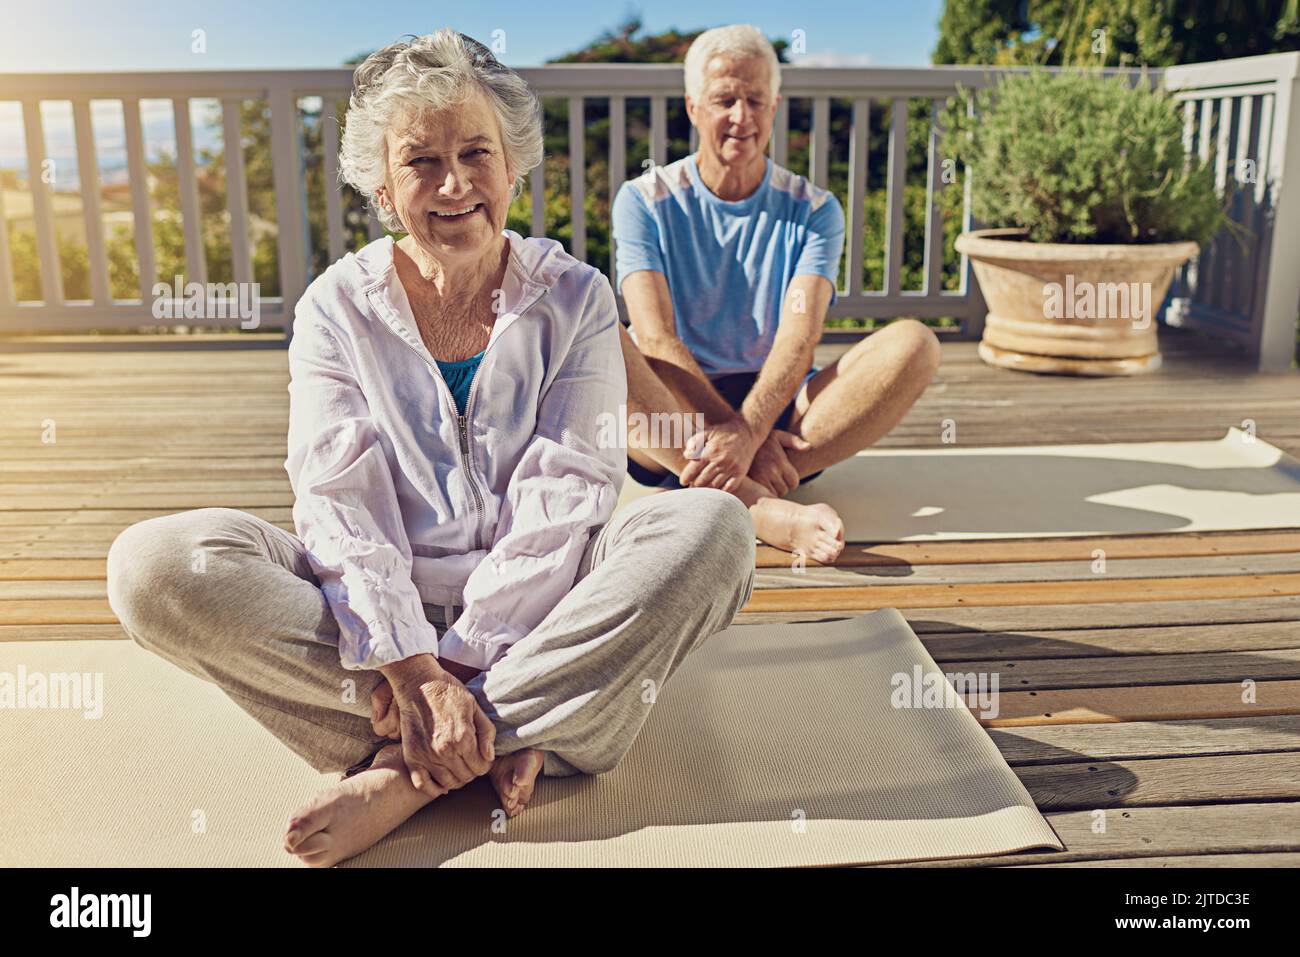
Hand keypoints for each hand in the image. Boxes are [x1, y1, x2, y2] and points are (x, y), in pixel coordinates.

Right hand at [378, 655, 495, 796]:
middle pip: (466, 777)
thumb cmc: (449, 692)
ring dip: (456, 779)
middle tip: (470, 760)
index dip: (485, 764)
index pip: (481, 768)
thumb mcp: (475, 706)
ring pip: (448, 783)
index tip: (482, 757)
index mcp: (463, 738)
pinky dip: (433, 789)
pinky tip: (441, 783)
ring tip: (457, 767)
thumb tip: (490, 757)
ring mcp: (427, 756)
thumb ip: (487, 732)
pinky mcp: (412, 757)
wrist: (418, 683)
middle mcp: (445, 751)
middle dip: (472, 771)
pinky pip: (422, 785)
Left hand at [679, 414, 759, 489]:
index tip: (683, 481)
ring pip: (714, 486)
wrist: (748, 431)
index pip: (693, 470)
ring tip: (701, 490)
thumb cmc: (724, 432)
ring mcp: (731, 468)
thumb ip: (694, 442)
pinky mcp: (740, 473)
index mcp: (710, 451)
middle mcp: (721, 461)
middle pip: (702, 481)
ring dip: (706, 490)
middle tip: (691, 486)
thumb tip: (686, 455)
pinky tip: (716, 491)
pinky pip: (728, 488)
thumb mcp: (708, 432)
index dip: (685, 478)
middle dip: (694, 485)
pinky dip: (721, 492)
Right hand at [746, 429, 811, 496]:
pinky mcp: (750, 483)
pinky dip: (761, 492)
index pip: (794, 483)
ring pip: (773, 494)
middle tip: (775, 479)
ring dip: (772, 490)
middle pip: (784, 490)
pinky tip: (758, 484)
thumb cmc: (759, 440)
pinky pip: (761, 495)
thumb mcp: (777, 435)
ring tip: (766, 481)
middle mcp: (771, 471)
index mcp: (780, 462)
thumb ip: (794, 440)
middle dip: (782, 486)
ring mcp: (760, 478)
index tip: (786, 477)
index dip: (791, 482)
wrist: (737, 441)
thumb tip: (808, 447)